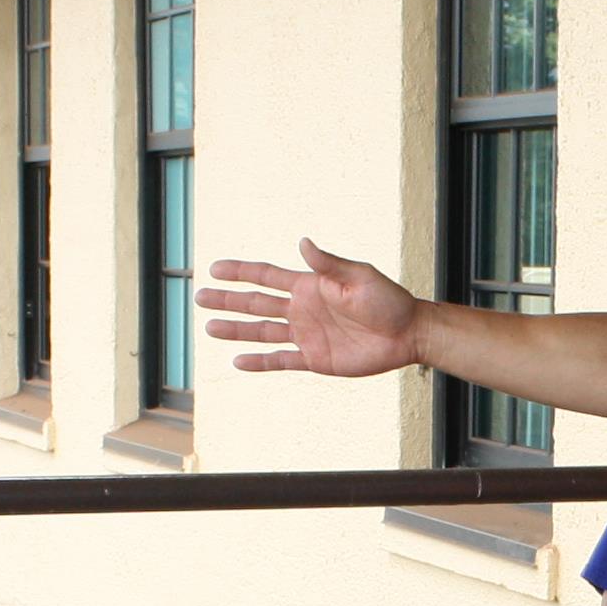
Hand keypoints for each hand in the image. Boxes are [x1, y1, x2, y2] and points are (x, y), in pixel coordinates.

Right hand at [207, 242, 422, 376]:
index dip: (240, 272)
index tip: (214, 269)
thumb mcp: (359, 277)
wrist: (407, 334)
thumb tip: (302, 243)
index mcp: (309, 286)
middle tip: (199, 298)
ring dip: (236, 330)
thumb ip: (328, 264)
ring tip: (209, 328)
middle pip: (256, 303)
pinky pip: (281, 360)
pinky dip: (260, 362)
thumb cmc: (387, 300)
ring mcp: (306, 335)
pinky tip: (238, 361)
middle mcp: (302, 309)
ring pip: (262, 332)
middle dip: (227, 300)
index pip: (266, 276)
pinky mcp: (315, 359)